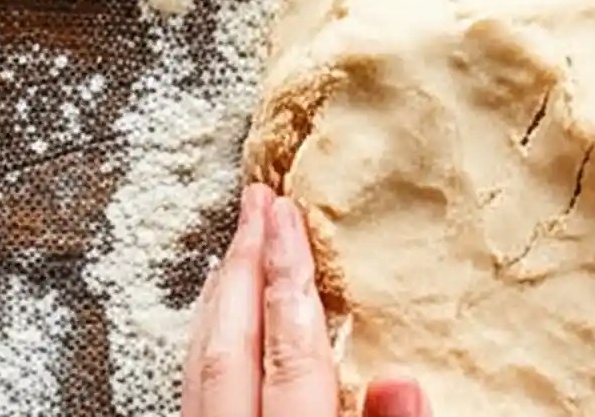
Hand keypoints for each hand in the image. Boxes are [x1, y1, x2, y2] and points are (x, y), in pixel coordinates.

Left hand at [180, 183, 432, 416]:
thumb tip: (401, 383)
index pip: (290, 352)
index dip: (287, 277)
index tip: (287, 216)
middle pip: (231, 348)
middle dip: (246, 266)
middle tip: (257, 206)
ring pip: (201, 365)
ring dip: (221, 299)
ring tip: (239, 245)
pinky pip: (194, 388)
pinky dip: (208, 342)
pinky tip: (222, 325)